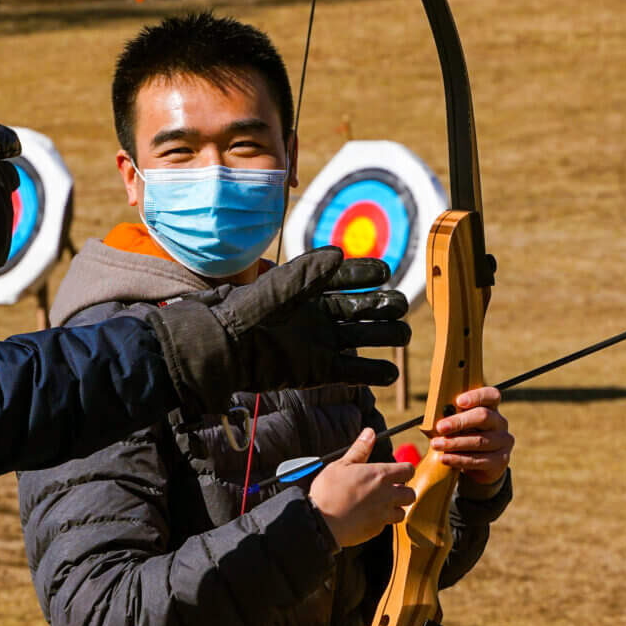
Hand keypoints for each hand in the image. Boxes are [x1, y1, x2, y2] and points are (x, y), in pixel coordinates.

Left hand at [147, 247, 410, 412]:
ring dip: (385, 335)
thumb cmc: (243, 315)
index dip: (365, 273)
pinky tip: (391, 373)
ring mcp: (320, 344)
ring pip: (362, 338)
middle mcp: (318, 316)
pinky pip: (351, 371)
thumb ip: (306, 273)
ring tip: (403, 334)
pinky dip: (372, 373)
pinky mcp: (318, 371)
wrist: (222, 352)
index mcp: (308, 291)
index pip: (345, 278)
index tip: (383, 270)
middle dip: (384, 305)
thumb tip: (340, 252)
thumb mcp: (274, 288)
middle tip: (399, 305)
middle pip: (361, 309)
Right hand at [310, 428, 414, 547]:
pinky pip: (385, 525)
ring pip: (402, 513)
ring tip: (380, 505)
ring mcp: (383, 515)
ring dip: (395, 508)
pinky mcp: (376, 530)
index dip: (404, 470)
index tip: (396, 472)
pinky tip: (367, 517)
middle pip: (411, 494)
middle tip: (389, 490)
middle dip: (403, 491)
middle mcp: (387, 495)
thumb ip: (359, 450)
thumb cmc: (329, 491)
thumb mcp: (341, 465)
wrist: (321, 522)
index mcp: (380, 475)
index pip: (408, 470)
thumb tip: (370, 433)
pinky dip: (380, 521)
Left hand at [428, 385, 511, 488]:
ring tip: (435, 444)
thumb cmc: (463, 437)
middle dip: (459, 422)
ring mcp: (503, 442)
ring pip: (479, 441)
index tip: (458, 401)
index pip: (491, 395)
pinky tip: (445, 458)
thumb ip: (450, 418)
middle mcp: (500, 422)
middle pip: (483, 416)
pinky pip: (478, 460)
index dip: (476, 396)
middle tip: (440, 427)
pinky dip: (459, 459)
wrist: (477, 466)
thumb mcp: (458, 425)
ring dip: (455, 443)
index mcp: (491, 407)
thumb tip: (432, 417)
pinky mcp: (501, 461)